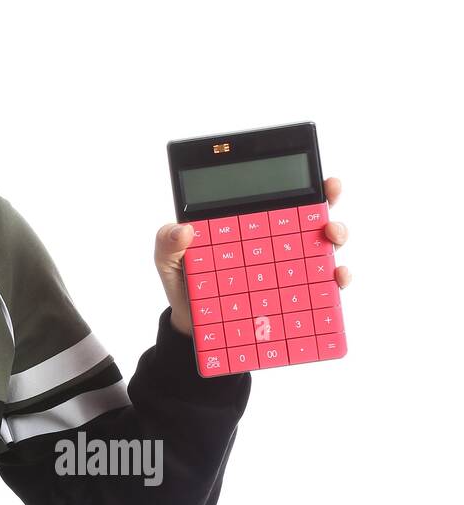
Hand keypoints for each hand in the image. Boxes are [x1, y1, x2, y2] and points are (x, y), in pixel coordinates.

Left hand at [157, 176, 352, 337]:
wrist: (193, 325)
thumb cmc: (185, 283)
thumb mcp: (168, 259)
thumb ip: (168, 242)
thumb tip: (183, 230)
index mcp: (246, 222)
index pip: (276, 197)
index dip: (302, 185)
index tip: (321, 180)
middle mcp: (273, 239)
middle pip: (309, 214)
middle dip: (327, 202)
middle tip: (329, 199)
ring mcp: (287, 265)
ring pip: (322, 245)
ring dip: (336, 235)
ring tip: (332, 236)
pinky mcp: (293, 294)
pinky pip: (322, 284)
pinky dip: (336, 278)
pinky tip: (336, 277)